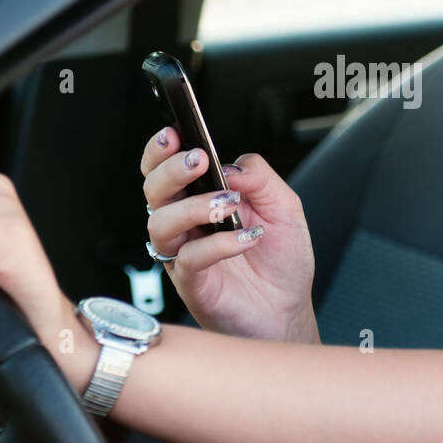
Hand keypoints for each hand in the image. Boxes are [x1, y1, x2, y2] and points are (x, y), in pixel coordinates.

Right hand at [140, 127, 316, 341]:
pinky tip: (246, 238)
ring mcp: (184, 254)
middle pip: (154, 190)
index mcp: (199, 199)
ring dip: (194, 206)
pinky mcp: (191, 283)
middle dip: (171, 170)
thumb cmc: (280, 260)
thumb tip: (231, 165)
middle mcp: (185, 225)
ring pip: (160, 223)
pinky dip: (218, 244)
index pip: (165, 169)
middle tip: (199, 161)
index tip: (174, 134)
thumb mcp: (283, 207)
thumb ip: (260, 178)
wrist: (288, 309)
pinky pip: (189, 258)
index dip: (161, 151)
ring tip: (228, 204)